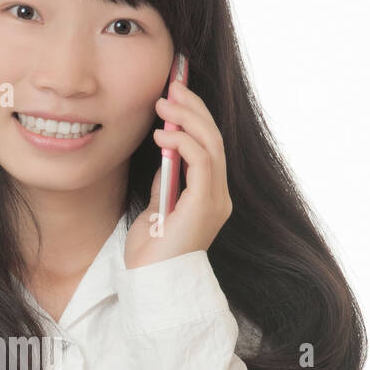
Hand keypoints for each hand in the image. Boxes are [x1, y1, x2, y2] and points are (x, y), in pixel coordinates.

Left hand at [123, 79, 231, 270]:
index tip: (176, 92)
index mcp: (209, 197)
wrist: (151, 284)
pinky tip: (163, 134)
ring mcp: (215, 201)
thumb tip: (167, 152)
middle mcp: (218, 197)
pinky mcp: (205, 206)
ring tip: (165, 101)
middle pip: (214, 139)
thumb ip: (167, 180)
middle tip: (172, 86)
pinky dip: (182, 143)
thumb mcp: (156, 207)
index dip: (196, 116)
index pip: (209, 146)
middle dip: (194, 108)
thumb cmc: (150, 254)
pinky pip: (201, 163)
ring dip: (188, 118)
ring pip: (211, 145)